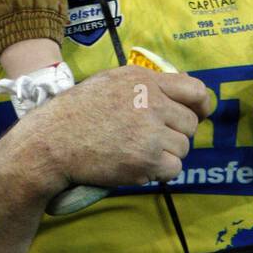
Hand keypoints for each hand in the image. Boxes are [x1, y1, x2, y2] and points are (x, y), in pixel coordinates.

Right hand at [32, 66, 211, 189]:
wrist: (51, 143)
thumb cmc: (78, 112)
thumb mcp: (112, 81)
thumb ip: (149, 83)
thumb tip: (188, 86)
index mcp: (143, 80)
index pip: (195, 90)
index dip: (202, 105)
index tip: (198, 114)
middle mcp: (151, 102)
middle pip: (191, 124)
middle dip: (176, 133)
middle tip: (151, 139)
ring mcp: (150, 133)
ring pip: (183, 148)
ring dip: (166, 154)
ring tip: (137, 151)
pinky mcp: (146, 160)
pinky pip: (174, 169)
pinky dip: (159, 172)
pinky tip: (136, 166)